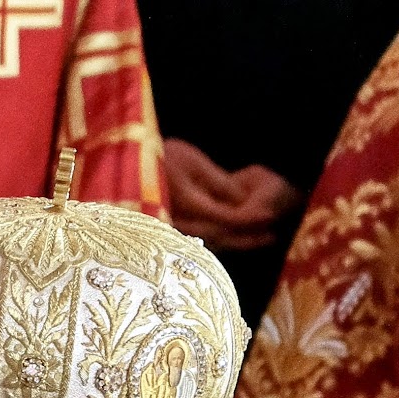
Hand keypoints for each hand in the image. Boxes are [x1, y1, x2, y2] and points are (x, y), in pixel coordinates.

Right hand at [163, 139, 301, 250]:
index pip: (223, 216)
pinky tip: (237, 238)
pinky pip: (200, 240)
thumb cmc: (160, 155)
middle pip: (218, 235)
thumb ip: (218, 183)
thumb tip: (244, 200)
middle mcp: (179, 219)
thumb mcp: (193, 162)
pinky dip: (221, 240)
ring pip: (209, 242)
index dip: (248, 218)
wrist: (127, 165)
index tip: (269, 216)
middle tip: (271, 235)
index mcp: (186, 199)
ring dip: (236, 242)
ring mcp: (173, 227)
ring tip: (261, 239)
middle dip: (246, 236)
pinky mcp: (170, 230)